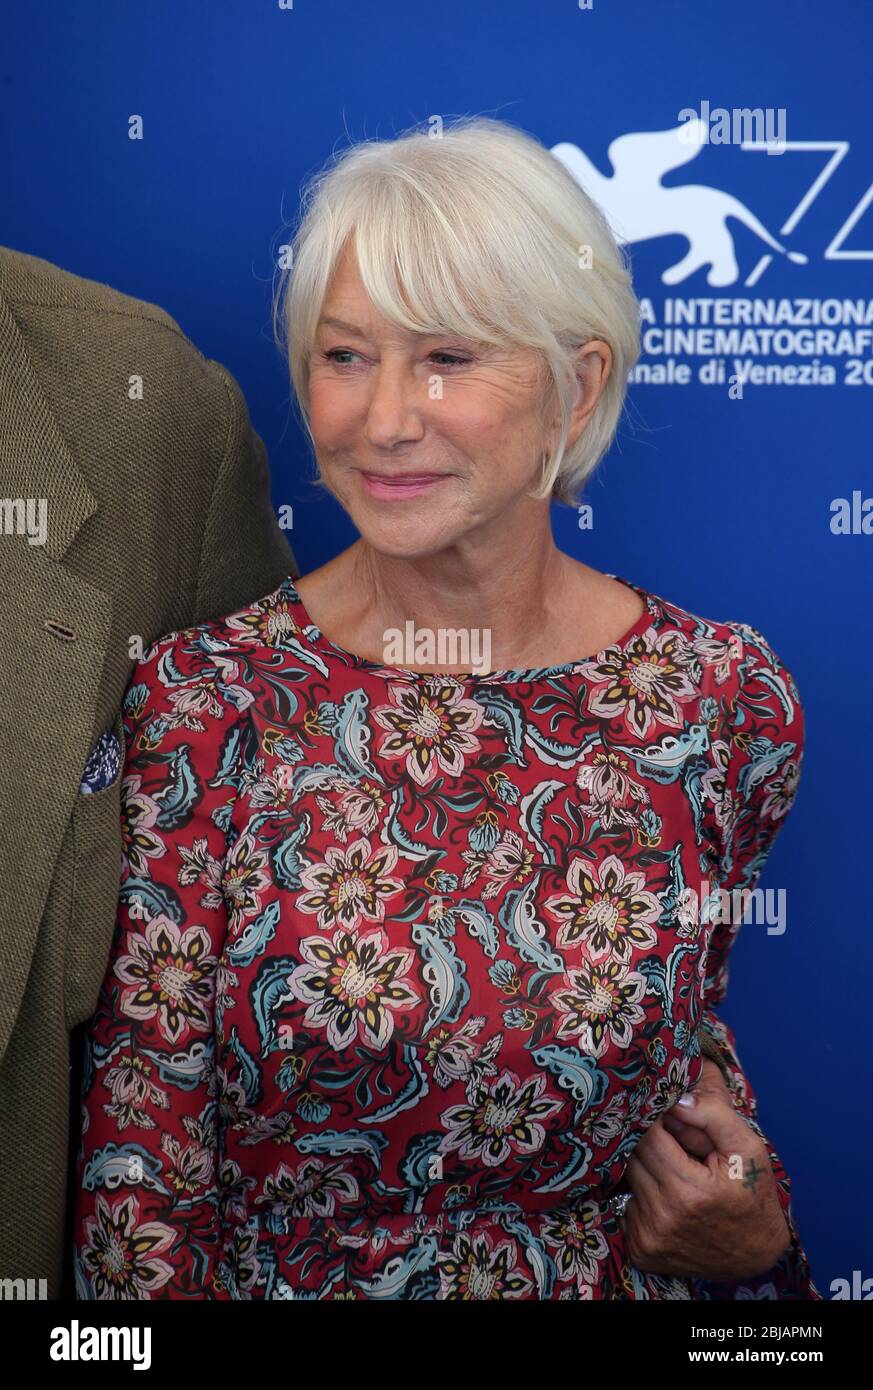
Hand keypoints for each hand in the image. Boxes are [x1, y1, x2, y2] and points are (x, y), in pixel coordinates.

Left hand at [622, 1064, 790, 1280]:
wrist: (755, 1252)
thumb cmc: (752, 1193)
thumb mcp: (747, 1148)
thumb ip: (713, 1116)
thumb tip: (676, 1100)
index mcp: (689, 1191)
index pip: (648, 1137)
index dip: (657, 1122)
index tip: (668, 1118)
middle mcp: (664, 1217)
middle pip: (633, 1157)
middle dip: (649, 1144)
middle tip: (675, 1147)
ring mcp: (649, 1237)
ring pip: (628, 1179)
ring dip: (645, 1169)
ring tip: (676, 1173)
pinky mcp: (641, 1250)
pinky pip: (626, 1206)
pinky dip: (642, 1196)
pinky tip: (667, 1198)